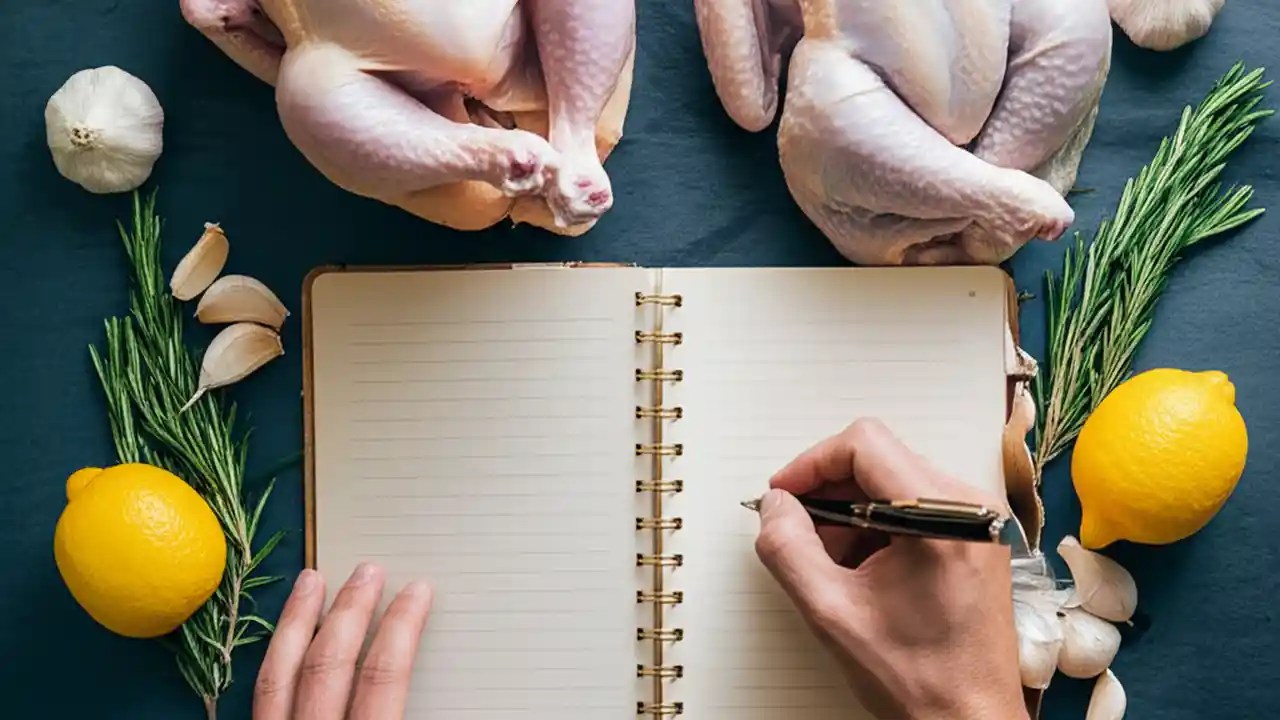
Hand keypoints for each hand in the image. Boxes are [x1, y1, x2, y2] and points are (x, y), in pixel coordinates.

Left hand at [253, 563, 432, 718]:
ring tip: (311, 580)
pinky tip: (283, 637)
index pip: (381, 676)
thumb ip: (420, 710)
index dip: (401, 628)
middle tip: (368, 572)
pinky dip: (275, 657)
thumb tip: (443, 682)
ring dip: (297, 621)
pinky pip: (261, 693)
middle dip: (350, 611)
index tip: (417, 592)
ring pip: (279, 675)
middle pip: (328, 664)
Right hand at [754, 419, 1027, 719]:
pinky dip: (874, 527)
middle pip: (879, 458)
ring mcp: (975, 521)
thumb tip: (774, 505)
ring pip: (891, 481)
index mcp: (942, 517)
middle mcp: (969, 507)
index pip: (865, 445)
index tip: (784, 495)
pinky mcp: (972, 538)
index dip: (812, 464)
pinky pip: (911, 506)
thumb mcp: (832, 612)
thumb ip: (789, 548)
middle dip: (828, 494)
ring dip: (849, 513)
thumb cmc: (920, 680)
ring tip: (832, 564)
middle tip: (798, 533)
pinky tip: (859, 571)